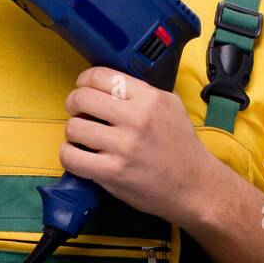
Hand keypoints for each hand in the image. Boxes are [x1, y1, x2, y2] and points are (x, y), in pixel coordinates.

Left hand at [60, 67, 218, 226]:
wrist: (194, 186)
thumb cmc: (181, 146)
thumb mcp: (171, 105)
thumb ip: (142, 91)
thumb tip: (110, 82)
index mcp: (149, 98)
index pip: (100, 76)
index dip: (84, 80)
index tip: (83, 87)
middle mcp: (136, 119)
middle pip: (82, 98)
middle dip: (73, 103)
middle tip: (78, 110)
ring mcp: (123, 147)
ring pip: (73, 127)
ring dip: (73, 131)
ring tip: (82, 136)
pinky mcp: (113, 173)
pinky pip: (72, 157)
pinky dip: (68, 154)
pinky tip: (79, 154)